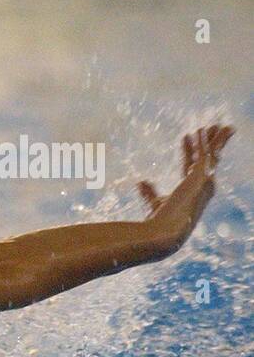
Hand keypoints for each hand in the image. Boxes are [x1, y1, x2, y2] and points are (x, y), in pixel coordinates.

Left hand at [136, 124, 232, 244]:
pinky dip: (205, 142)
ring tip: (216, 124)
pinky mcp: (200, 177)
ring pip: (212, 155)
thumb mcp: (154, 203)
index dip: (188, 151)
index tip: (185, 136)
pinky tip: (201, 130)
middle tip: (213, 127)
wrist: (164, 232)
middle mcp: (201, 187)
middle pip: (209, 159)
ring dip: (214, 138)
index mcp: (191, 192)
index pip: (191, 166)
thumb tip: (140, 182)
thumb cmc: (157, 223)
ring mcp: (203, 182)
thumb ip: (149, 193)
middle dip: (211, 142)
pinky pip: (205, 154)